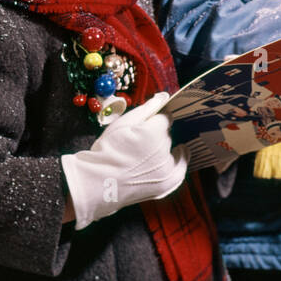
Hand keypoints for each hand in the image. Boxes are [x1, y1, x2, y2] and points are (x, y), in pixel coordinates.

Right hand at [61, 92, 187, 229]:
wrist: (100, 182)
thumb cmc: (108, 151)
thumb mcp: (123, 123)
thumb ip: (147, 109)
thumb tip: (163, 97)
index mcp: (154, 132)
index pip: (166, 118)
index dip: (157, 118)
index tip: (151, 121)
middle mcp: (164, 150)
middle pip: (168, 134)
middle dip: (158, 134)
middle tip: (141, 141)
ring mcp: (166, 168)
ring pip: (171, 150)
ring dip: (164, 148)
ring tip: (147, 152)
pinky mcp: (166, 183)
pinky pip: (180, 168)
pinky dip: (180, 160)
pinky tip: (179, 154)